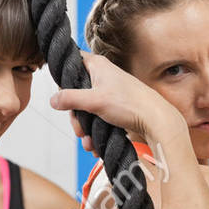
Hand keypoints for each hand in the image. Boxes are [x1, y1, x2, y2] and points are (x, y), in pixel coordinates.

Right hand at [50, 51, 180, 152]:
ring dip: (85, 128)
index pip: (72, 63)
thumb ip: (71, 99)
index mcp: (97, 65)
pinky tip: (96, 145)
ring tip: (90, 143)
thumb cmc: (130, 104)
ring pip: (86, 109)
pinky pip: (97, 117)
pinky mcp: (114, 107)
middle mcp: (102, 76)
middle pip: (76, 93)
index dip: (64, 79)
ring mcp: (108, 92)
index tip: (63, 95)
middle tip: (80, 130)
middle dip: (76, 116)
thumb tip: (52, 100)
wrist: (156, 120)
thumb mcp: (94, 100)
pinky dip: (95, 131)